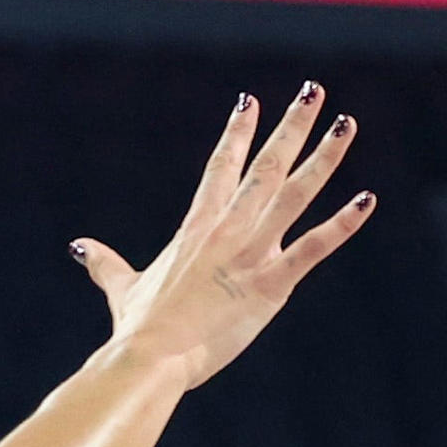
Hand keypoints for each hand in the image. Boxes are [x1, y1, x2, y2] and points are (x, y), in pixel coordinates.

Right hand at [74, 85, 378, 389]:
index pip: (221, 167)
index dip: (237, 133)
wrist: (150, 355)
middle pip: (265, 167)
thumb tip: (79, 247)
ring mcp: (250, 254)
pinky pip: (314, 248)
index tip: (250, 101)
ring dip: (323, 157)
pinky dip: (343, 224)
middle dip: (291, 127)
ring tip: (346, 124)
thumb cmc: (139, 327)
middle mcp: (227, 230)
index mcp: (197, 228)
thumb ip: (106, 263)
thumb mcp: (122, 287)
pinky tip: (367, 199)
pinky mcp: (271, 285)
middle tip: (313, 91)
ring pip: (294, 194)